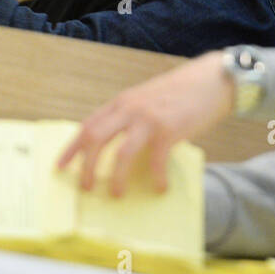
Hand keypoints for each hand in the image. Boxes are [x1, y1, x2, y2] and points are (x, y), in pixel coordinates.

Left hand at [58, 52, 235, 195]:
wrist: (214, 79)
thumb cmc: (183, 92)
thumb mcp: (148, 98)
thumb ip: (131, 116)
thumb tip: (118, 145)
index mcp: (122, 102)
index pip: (87, 125)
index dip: (71, 148)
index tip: (60, 166)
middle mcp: (130, 108)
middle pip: (94, 139)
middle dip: (85, 167)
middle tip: (84, 188)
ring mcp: (148, 118)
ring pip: (120, 154)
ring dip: (114, 178)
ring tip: (116, 194)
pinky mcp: (169, 129)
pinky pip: (156, 161)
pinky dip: (157, 178)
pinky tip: (161, 188)